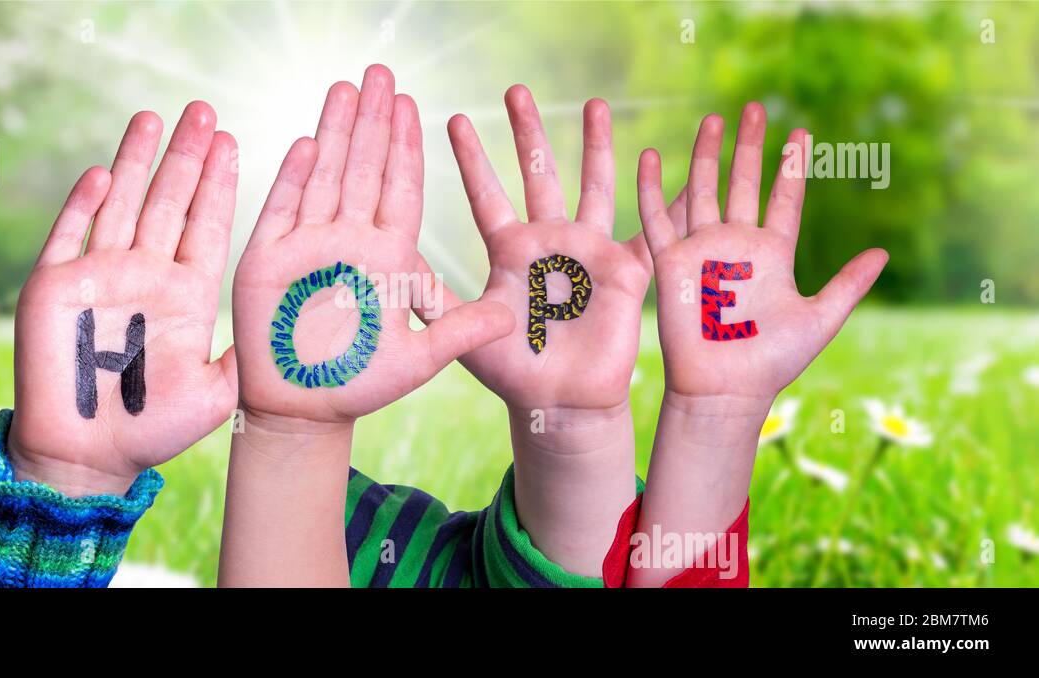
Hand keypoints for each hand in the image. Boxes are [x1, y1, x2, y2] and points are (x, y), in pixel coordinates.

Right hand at [9, 105, 238, 496]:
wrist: (88, 458)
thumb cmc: (154, 431)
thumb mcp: (215, 395)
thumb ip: (242, 359)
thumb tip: (281, 330)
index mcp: (186, 292)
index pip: (206, 225)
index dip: (219, 185)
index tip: (233, 143)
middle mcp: (145, 275)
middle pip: (168, 202)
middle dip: (185, 157)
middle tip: (202, 110)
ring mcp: (99, 277)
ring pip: (120, 205)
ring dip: (136, 162)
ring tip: (153, 117)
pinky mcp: (53, 288)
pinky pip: (69, 236)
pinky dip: (83, 205)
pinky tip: (100, 172)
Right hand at [232, 65, 512, 425]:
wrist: (304, 410)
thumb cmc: (360, 385)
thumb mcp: (422, 358)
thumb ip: (463, 331)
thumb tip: (513, 315)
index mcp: (386, 255)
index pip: (400, 188)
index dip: (406, 146)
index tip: (414, 105)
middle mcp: (349, 241)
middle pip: (364, 169)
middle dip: (374, 121)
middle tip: (383, 72)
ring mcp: (308, 245)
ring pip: (326, 176)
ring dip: (336, 133)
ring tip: (347, 88)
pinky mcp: (270, 259)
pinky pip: (284, 209)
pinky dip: (295, 178)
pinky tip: (308, 142)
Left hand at [418, 86, 686, 574]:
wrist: (561, 404)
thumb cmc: (511, 372)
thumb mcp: (464, 333)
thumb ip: (432, 300)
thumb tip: (391, 269)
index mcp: (510, 251)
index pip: (487, 194)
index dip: (470, 159)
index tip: (451, 119)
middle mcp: (549, 241)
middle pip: (540, 173)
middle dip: (529, 132)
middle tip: (516, 88)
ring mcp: (588, 251)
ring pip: (594, 185)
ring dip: (596, 145)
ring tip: (594, 102)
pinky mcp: (625, 270)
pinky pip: (648, 228)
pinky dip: (659, 197)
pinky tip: (664, 164)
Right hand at [626, 103, 887, 585]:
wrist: (723, 391)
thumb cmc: (771, 363)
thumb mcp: (820, 320)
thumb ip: (848, 285)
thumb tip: (884, 253)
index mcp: (774, 254)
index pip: (784, 198)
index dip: (792, 166)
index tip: (801, 133)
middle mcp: (737, 246)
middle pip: (743, 183)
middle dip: (750, 146)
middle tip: (756, 107)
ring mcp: (703, 251)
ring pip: (704, 190)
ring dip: (707, 155)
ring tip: (714, 119)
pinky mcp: (671, 263)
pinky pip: (658, 218)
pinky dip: (653, 188)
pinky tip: (653, 156)